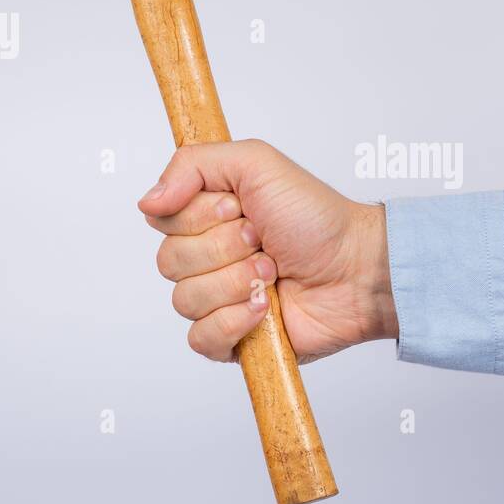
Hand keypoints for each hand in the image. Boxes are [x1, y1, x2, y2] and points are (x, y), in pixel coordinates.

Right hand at [137, 140, 397, 362]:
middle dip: (223, 248)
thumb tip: (146, 201)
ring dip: (235, 282)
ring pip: (185, 300)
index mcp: (205, 217)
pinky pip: (201, 339)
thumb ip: (192, 164)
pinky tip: (264, 308)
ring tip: (272, 273)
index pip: (161, 220)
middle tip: (263, 241)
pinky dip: (234, 321)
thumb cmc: (316, 216)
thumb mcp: (256, 163)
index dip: (199, 215)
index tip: (239, 207)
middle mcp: (207, 258)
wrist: (357, 268)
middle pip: (168, 261)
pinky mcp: (232, 340)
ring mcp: (218, 301)